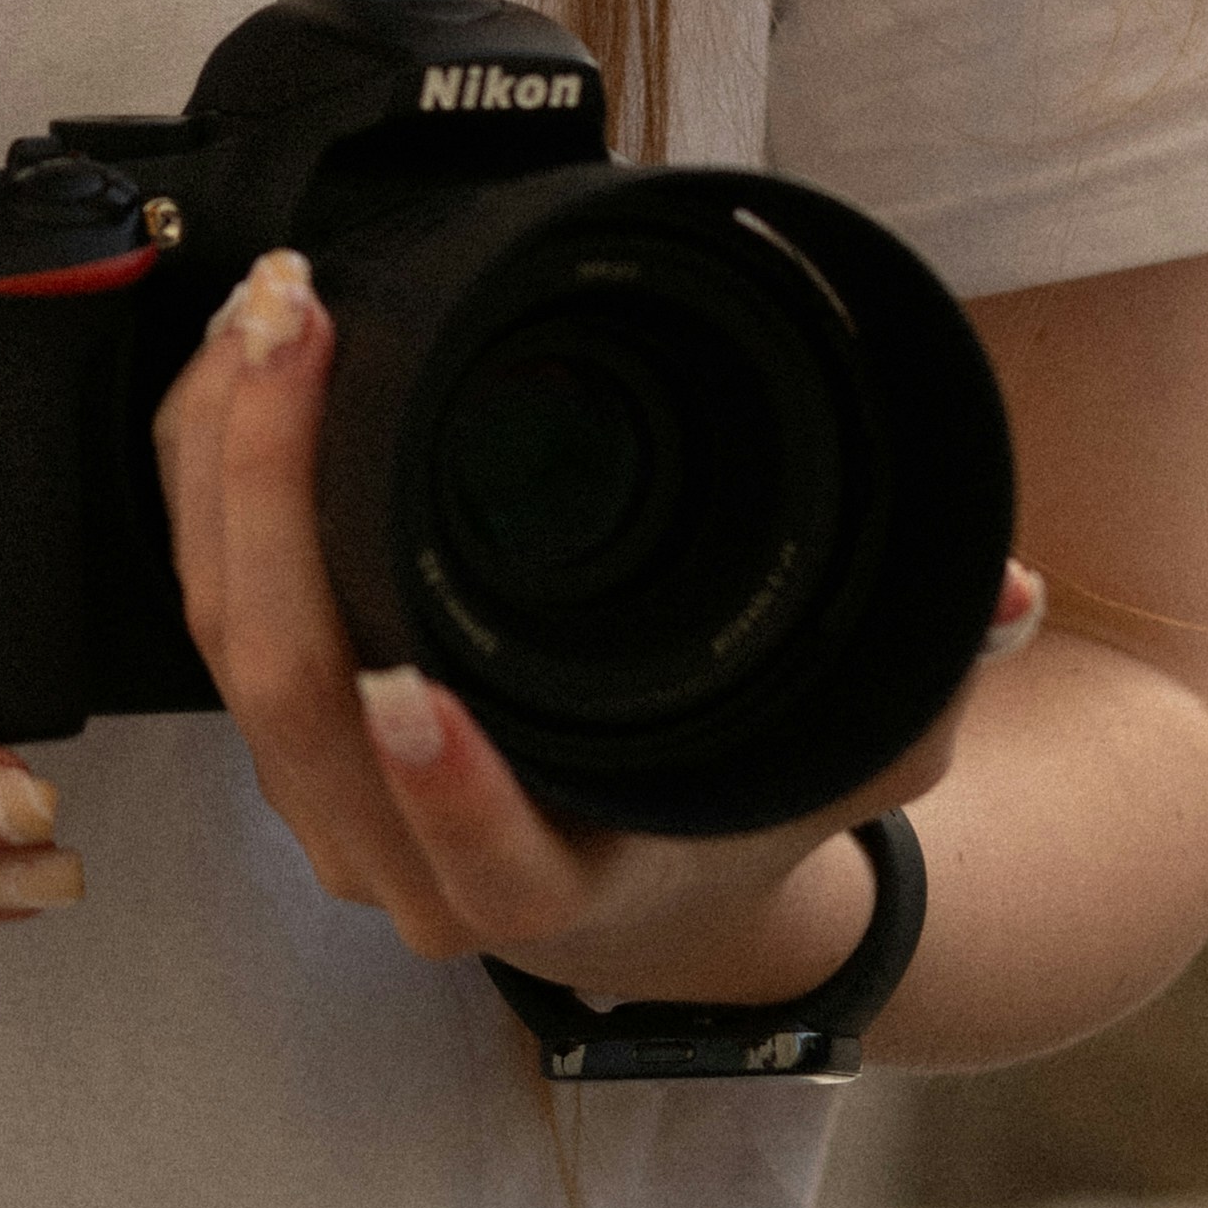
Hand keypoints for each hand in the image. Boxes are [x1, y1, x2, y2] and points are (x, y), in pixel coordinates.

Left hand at [152, 249, 1039, 1014]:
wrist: (649, 881)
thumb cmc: (736, 804)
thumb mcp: (847, 751)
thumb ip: (922, 675)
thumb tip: (1004, 593)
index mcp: (551, 890)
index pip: (479, 860)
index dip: (441, 786)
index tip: (412, 687)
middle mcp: (411, 858)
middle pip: (291, 705)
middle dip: (271, 510)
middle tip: (298, 342)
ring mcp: (326, 792)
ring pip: (224, 642)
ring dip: (223, 468)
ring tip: (263, 317)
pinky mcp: (280, 714)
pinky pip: (203, 598)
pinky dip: (207, 476)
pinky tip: (229, 361)